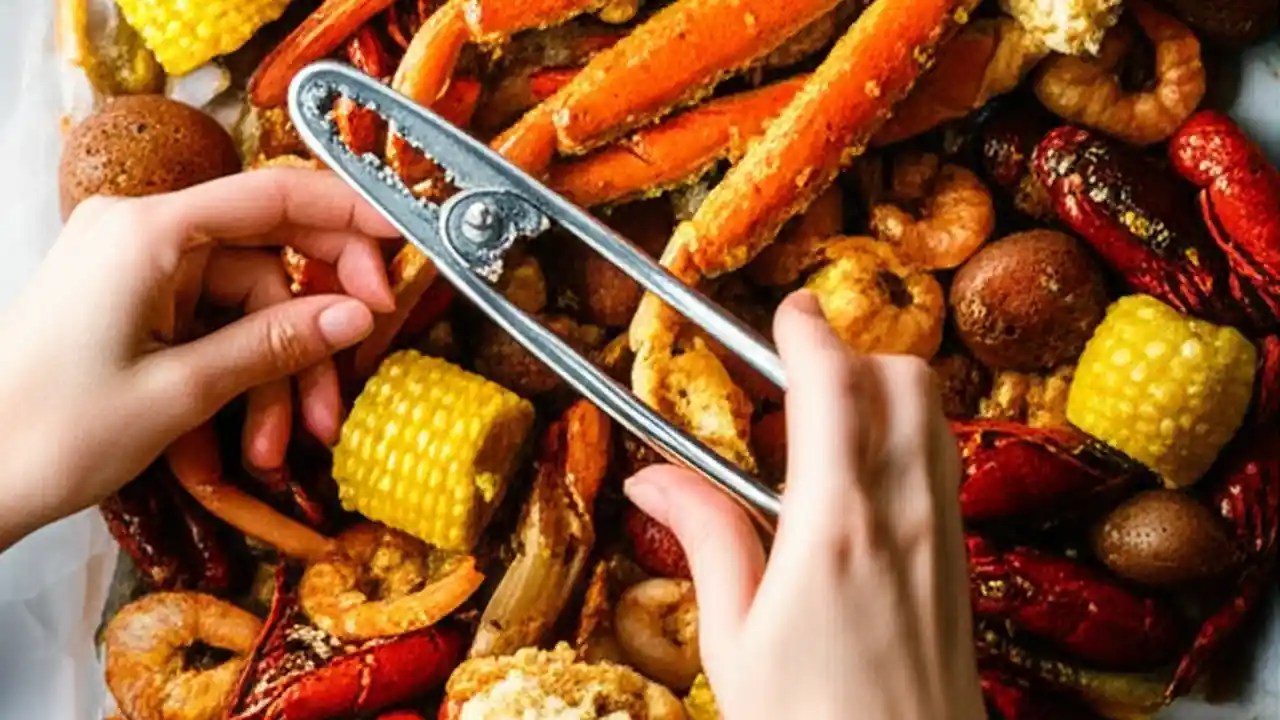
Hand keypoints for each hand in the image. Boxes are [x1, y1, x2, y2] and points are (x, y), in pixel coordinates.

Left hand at [0, 168, 397, 548]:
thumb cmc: (52, 432)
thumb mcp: (183, 390)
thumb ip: (276, 344)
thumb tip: (355, 315)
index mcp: (148, 233)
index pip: (272, 197)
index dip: (347, 214)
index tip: (400, 241)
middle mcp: (142, 236)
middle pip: (264, 264)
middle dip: (308, 334)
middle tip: (347, 380)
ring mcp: (134, 272)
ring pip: (241, 312)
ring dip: (268, 381)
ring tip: (272, 449)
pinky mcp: (129, 307)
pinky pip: (207, 333)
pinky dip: (229, 385)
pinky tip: (231, 446)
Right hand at [625, 291, 983, 719]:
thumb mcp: (733, 639)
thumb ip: (704, 540)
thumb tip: (653, 480)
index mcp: (837, 527)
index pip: (837, 386)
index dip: (810, 331)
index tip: (786, 312)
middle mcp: (905, 515)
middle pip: (901, 380)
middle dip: (850, 352)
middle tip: (795, 371)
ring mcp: (943, 534)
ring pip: (931, 414)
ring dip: (881, 389)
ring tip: (820, 422)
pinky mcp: (959, 560)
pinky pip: (943, 461)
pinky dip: (906, 434)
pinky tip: (857, 479)